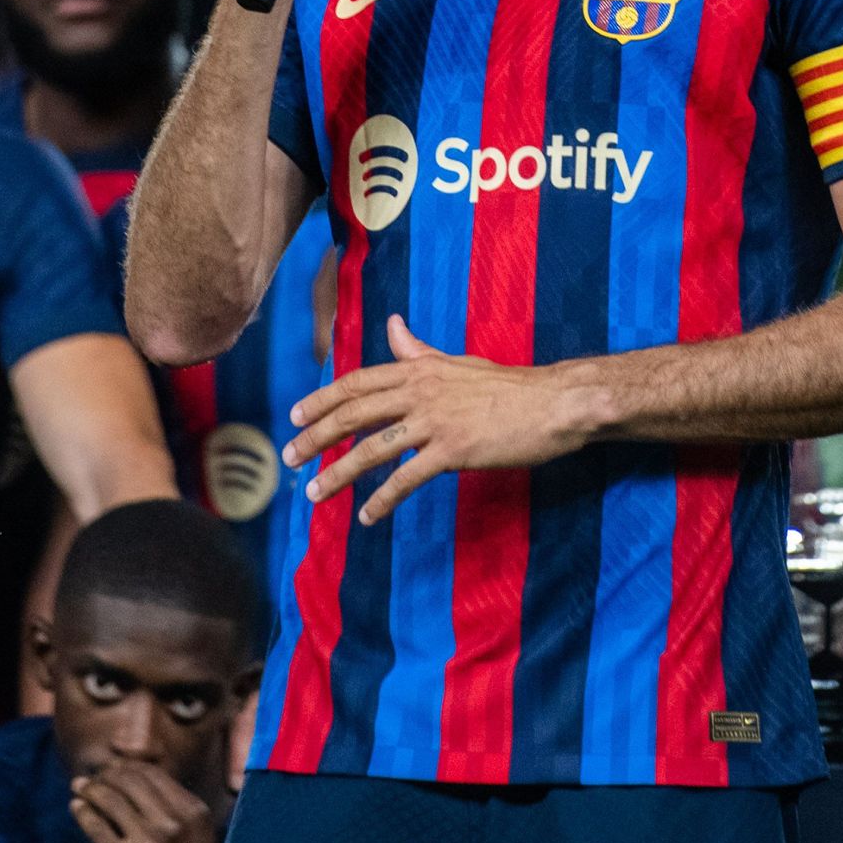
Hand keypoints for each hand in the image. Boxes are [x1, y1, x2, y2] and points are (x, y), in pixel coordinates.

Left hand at [70, 759, 221, 842]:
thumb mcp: (197, 833)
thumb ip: (174, 807)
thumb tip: (137, 777)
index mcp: (192, 812)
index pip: (152, 774)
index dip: (128, 767)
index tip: (114, 769)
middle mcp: (171, 824)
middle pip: (129, 782)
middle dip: (106, 775)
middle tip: (94, 777)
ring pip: (110, 801)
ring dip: (90, 789)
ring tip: (80, 786)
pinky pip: (97, 829)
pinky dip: (83, 813)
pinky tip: (77, 807)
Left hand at [285, 317, 595, 524]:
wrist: (554, 403)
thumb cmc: (510, 386)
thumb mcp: (457, 362)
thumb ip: (419, 351)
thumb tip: (392, 326)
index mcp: (419, 370)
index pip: (358, 382)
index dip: (323, 399)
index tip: (296, 415)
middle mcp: (420, 392)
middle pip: (354, 412)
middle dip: (316, 436)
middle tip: (288, 456)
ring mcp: (436, 421)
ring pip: (372, 448)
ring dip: (339, 474)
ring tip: (314, 494)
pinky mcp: (454, 450)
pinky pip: (408, 478)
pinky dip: (384, 499)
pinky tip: (367, 517)